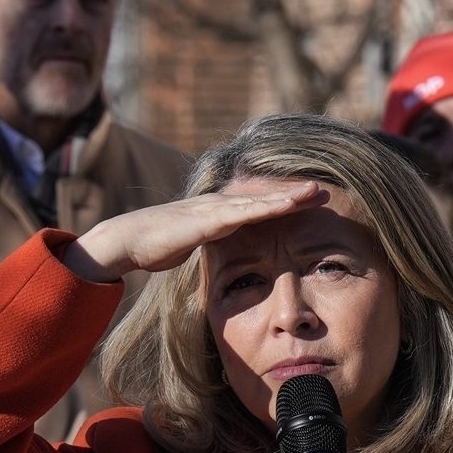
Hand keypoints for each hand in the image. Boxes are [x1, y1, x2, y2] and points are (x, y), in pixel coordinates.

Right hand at [69, 181, 328, 280]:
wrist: (126, 240)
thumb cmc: (155, 247)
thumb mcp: (191, 250)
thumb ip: (210, 250)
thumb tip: (223, 262)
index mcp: (219, 214)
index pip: (259, 207)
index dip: (285, 203)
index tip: (312, 203)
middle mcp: (220, 205)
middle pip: (266, 198)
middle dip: (296, 194)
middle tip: (325, 190)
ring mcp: (214, 209)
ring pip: (260, 201)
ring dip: (289, 196)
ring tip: (317, 192)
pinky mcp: (207, 219)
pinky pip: (244, 212)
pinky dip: (267, 208)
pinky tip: (287, 205)